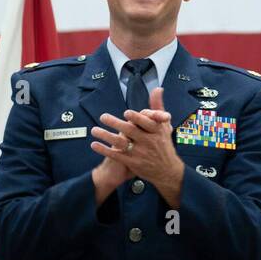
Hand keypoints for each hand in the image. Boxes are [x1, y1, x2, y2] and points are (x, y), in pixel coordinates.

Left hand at [89, 88, 184, 204]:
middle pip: (131, 131)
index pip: (147, 123)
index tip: (126, 113)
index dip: (136, 118)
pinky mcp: (133, 163)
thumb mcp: (164, 125)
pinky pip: (116, 155)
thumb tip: (158, 88)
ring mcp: (140, 153)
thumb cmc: (164, 144)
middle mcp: (148, 142)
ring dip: (106, 136)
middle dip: (116, 124)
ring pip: (121, 143)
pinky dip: (105, 150)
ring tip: (94, 130)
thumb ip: (157, 106)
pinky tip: (94, 144)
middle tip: (103, 117)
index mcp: (156, 131)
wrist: (167, 171)